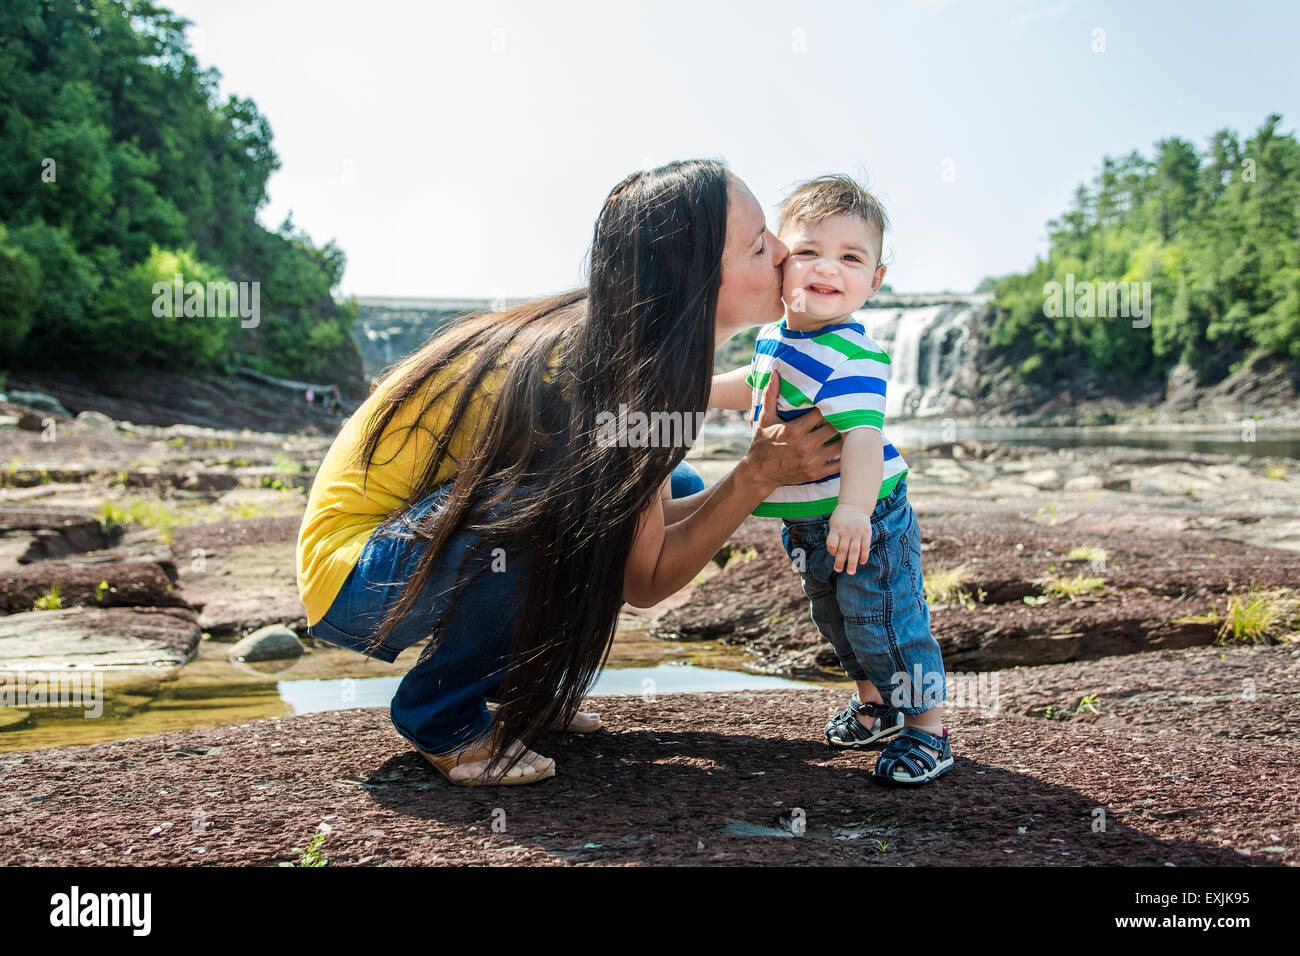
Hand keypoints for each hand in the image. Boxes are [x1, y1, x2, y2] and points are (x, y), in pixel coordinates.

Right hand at [743, 371, 842, 491]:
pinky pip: (839, 465)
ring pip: (840, 445)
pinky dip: (846, 457)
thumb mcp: (764, 418)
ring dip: (846, 437)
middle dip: (841, 419)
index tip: (835, 399)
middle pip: (835, 428)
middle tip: (848, 412)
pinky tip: (848, 448)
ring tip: (851, 428)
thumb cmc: (763, 442)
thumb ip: (771, 395)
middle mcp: (805, 446)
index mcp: (795, 430)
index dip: (831, 405)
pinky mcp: (816, 473)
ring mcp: (812, 461)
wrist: (759, 473)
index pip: (822, 412)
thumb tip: (775, 372)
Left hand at [827, 502, 871, 574]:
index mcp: (836, 529)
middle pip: (843, 549)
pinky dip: (864, 555)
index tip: (833, 554)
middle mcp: (846, 532)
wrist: (855, 505)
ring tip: (850, 572)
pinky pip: (865, 547)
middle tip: (838, 570)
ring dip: (852, 562)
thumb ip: (833, 536)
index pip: (832, 543)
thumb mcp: (833, 523)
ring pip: (854, 550)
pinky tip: (862, 562)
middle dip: (840, 561)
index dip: (831, 551)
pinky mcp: (866, 533)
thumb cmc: (841, 517)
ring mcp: (857, 533)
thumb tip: (834, 553)